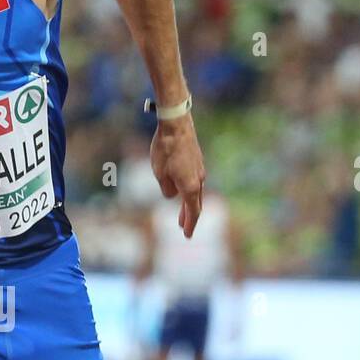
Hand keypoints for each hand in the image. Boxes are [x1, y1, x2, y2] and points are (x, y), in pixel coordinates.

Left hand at [150, 114, 205, 236]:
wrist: (176, 124)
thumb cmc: (165, 149)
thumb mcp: (159, 174)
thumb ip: (166, 189)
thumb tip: (172, 194)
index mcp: (190, 187)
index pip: (193, 212)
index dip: (190, 225)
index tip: (187, 236)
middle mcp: (199, 180)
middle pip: (196, 204)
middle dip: (189, 217)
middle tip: (184, 229)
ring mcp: (200, 169)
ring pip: (196, 191)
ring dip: (189, 204)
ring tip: (183, 214)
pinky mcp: (197, 161)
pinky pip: (194, 180)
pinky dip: (189, 190)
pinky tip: (182, 190)